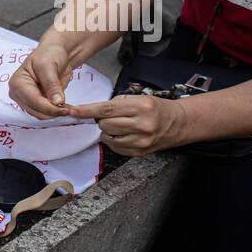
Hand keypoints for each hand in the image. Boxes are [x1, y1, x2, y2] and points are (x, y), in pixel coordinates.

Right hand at [9, 39, 76, 118]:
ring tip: (68, 108)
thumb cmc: (49, 54)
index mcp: (17, 83)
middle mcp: (18, 94)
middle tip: (69, 110)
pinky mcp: (35, 103)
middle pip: (35, 110)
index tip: (64, 110)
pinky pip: (45, 113)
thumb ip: (52, 84)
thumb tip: (57, 102)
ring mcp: (26, 100)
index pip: (33, 101)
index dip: (49, 108)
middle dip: (52, 112)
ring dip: (54, 114)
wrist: (55, 53)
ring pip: (40, 115)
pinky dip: (55, 113)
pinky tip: (66, 108)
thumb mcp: (49, 66)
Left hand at [65, 94, 189, 155]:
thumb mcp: (140, 98)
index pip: (106, 109)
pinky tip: (125, 135)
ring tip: (122, 126)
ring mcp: (140, 141)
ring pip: (107, 136)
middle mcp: (141, 125)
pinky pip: (114, 147)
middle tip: (115, 117)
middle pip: (104, 124)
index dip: (87, 111)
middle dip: (103, 120)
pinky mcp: (138, 152)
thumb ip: (116, 104)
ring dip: (108, 131)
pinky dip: (114, 140)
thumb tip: (93, 111)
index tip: (72, 111)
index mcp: (141, 107)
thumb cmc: (156, 108)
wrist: (179, 123)